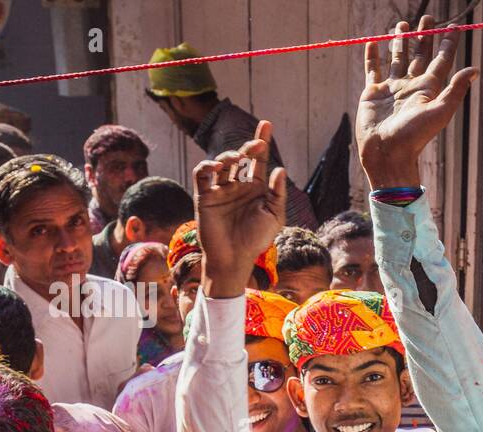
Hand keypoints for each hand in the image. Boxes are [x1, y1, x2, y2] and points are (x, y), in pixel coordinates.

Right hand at [193, 119, 286, 299]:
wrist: (234, 258)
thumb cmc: (256, 240)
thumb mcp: (274, 216)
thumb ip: (277, 194)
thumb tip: (280, 169)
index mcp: (257, 189)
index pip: (259, 160)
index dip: (262, 141)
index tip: (266, 123)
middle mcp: (238, 186)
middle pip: (241, 158)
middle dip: (248, 147)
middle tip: (256, 146)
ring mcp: (221, 190)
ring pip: (221, 163)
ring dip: (228, 157)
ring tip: (238, 160)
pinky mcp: (204, 196)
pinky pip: (202, 175)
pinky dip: (207, 166)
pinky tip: (216, 167)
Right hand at [357, 15, 478, 188]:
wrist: (387, 154)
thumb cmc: (414, 136)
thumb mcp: (439, 112)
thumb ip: (455, 90)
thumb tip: (474, 70)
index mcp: (429, 89)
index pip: (441, 61)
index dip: (447, 44)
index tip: (453, 27)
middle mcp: (411, 86)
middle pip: (420, 55)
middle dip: (424, 36)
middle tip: (428, 17)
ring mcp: (392, 88)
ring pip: (397, 58)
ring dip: (400, 42)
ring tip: (402, 24)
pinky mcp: (373, 93)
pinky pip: (372, 70)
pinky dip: (372, 56)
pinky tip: (373, 42)